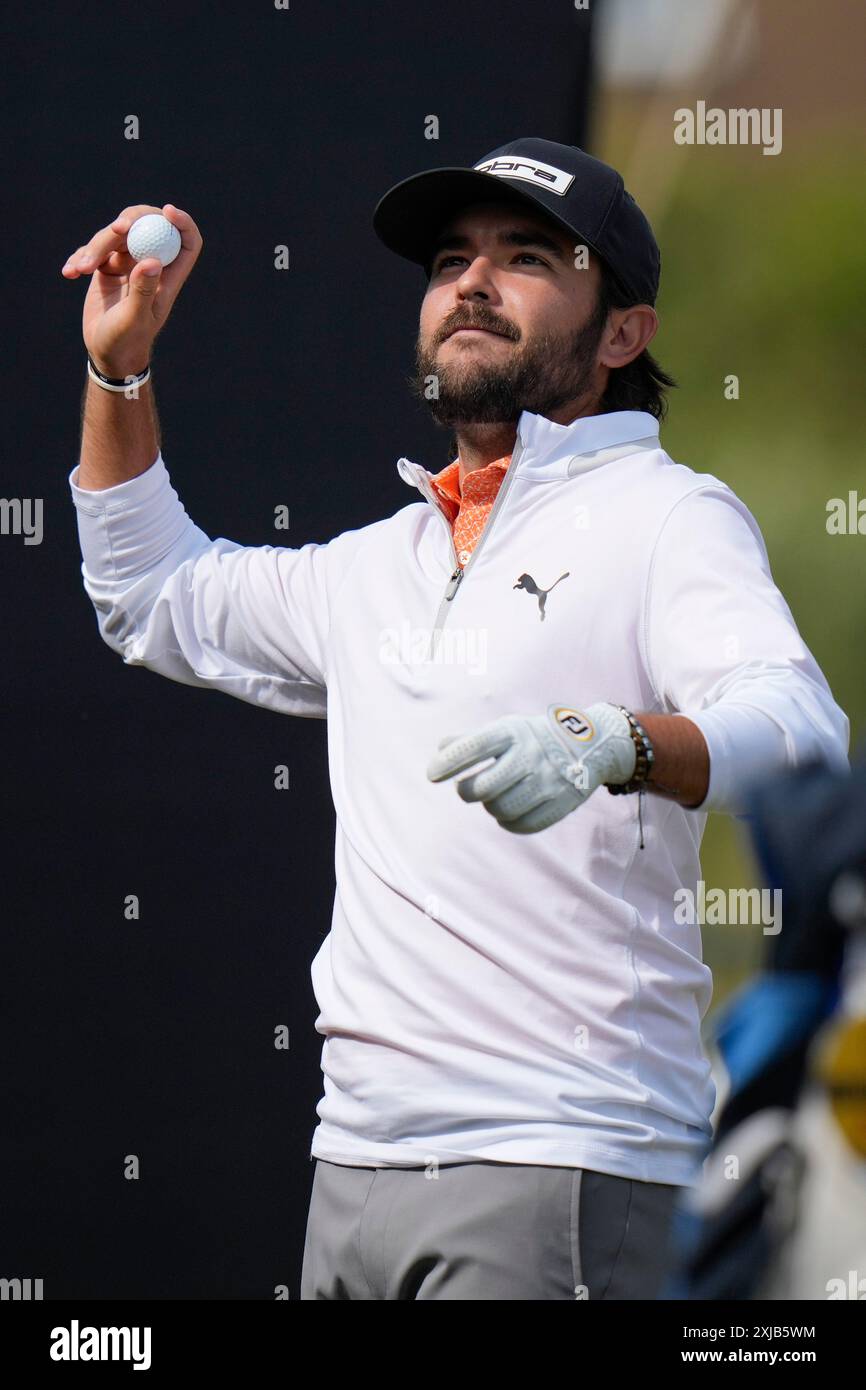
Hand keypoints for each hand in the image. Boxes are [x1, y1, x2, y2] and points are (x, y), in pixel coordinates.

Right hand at [61, 203, 202, 376]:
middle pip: (147, 226)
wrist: (106, 353)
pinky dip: (80, 257)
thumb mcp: (134, 319)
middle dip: (130, 222)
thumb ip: (143, 291)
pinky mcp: (106, 266)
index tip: (167, 211)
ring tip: (81, 270)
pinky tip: (70, 272)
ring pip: (114, 236)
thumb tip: (152, 262)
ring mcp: (128, 264)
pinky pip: (93, 249)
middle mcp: (150, 265)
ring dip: (95, 248)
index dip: (182, 223)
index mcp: (168, 277)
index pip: (185, 242)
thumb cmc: (126, 341)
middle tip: (116, 229)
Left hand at [426, 701, 636, 833]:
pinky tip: (510, 813)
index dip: (450, 761)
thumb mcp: (506, 729)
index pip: (475, 747)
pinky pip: (524, 825)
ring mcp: (549, 780)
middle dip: (468, 792)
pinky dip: (509, 823)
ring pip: (501, 809)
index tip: (432, 775)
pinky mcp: (562, 803)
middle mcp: (532, 754)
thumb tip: (441, 747)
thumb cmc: (533, 737)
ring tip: (494, 798)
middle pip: (484, 787)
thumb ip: (472, 739)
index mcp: (513, 732)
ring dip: (490, 807)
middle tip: (467, 789)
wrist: (590, 744)